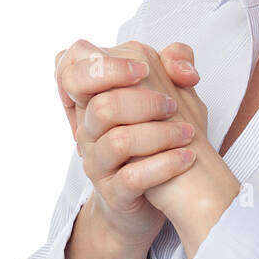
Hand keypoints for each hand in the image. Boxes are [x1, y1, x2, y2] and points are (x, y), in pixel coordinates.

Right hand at [55, 38, 203, 251]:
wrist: (158, 194)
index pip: (71, 67)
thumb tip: (183, 69)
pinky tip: (186, 158)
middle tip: (173, 106)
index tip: (144, 71)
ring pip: (118, 141)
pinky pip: (133, 177)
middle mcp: (88, 131)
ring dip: (161, 134)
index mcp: (92, 99)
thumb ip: (173, 64)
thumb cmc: (160, 136)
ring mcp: (98, 164)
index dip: (105, 66)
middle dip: (144, 101)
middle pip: (101, 106)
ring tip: (188, 134)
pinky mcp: (114, 193)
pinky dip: (165, 165)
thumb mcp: (167, 93)